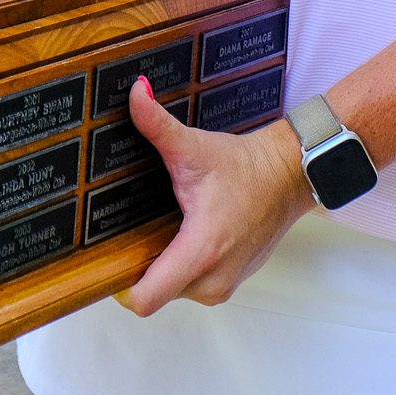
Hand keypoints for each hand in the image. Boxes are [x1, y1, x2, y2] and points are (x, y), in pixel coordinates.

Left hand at [117, 77, 313, 317]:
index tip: (109, 258)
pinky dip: (183, 266)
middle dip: (141, 264)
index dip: (119, 285)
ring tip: (162, 227)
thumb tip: (135, 95)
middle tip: (136, 228)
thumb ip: (158, 124)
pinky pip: (192, 285)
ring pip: (172, 290)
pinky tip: (184, 233)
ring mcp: (223, 285)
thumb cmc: (245, 168)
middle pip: (154, 292)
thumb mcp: (194, 147)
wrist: (286, 176)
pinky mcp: (229, 283)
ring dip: (164, 265)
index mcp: (199, 251)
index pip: (145, 299)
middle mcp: (212, 279)